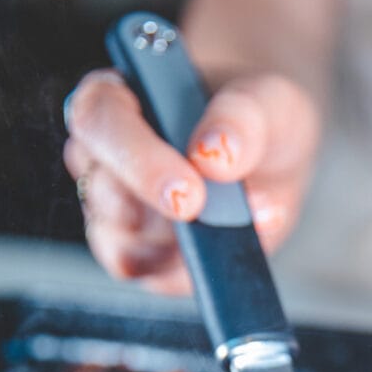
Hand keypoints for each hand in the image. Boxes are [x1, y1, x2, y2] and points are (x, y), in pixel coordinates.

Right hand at [63, 68, 320, 293]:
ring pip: (119, 243)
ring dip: (176, 242)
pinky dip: (183, 271)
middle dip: (157, 211)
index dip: (138, 160)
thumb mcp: (269, 100)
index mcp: (119, 96)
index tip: (189, 193)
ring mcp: (113, 211)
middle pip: (103, 191)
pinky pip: (145, 275)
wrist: (272, 156)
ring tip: (226, 223)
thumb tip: (215, 155)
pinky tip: (215, 251)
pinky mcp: (136, 255)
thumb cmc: (256, 116)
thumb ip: (243, 117)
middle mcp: (103, 155)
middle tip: (203, 213)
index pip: (99, 119)